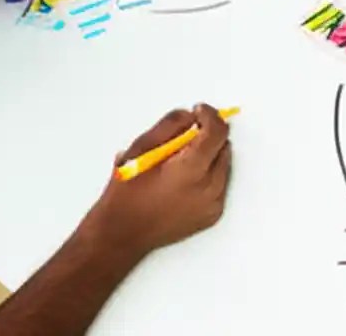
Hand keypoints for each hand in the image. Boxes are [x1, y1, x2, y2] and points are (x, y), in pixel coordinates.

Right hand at [91, 105, 232, 258]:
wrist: (122, 234)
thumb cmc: (126, 194)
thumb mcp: (140, 149)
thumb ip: (169, 126)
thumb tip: (190, 116)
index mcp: (191, 169)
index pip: (217, 131)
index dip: (209, 115)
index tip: (198, 111)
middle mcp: (209, 188)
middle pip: (223, 147)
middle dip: (208, 136)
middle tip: (183, 138)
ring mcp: (213, 204)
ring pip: (223, 165)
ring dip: (209, 155)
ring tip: (179, 161)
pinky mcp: (212, 215)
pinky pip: (220, 185)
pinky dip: (208, 175)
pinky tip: (183, 180)